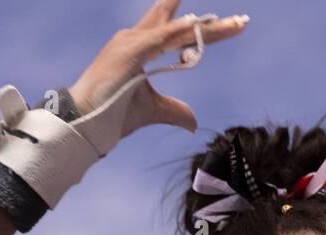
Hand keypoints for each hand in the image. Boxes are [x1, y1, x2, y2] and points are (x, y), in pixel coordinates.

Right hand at [68, 0, 248, 134]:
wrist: (83, 121)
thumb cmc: (112, 113)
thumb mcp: (153, 111)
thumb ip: (174, 111)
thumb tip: (194, 122)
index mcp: (142, 46)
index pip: (179, 31)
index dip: (204, 27)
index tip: (235, 25)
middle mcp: (137, 38)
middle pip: (181, 23)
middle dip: (212, 22)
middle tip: (242, 21)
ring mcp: (132, 43)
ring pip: (177, 30)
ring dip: (206, 27)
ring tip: (235, 23)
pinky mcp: (128, 53)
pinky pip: (159, 39)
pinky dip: (178, 32)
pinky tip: (196, 25)